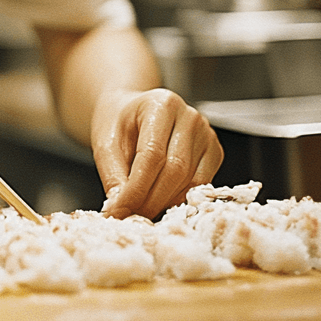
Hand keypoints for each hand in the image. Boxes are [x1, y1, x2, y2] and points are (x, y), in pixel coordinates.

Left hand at [91, 88, 223, 220]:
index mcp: (161, 104)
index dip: (137, 188)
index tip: (120, 209)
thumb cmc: (119, 124)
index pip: (152, 154)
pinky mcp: (214, 152)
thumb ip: (112, 175)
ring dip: (165, 203)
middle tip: (130, 216)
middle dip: (151, 200)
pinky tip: (160, 201)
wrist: (132, 112)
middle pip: (175, 169)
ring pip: (191, 181)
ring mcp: (206, 133)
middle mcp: (189, 116)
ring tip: (141, 210)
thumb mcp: (105, 143)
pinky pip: (201, 184)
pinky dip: (179, 199)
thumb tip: (120, 209)